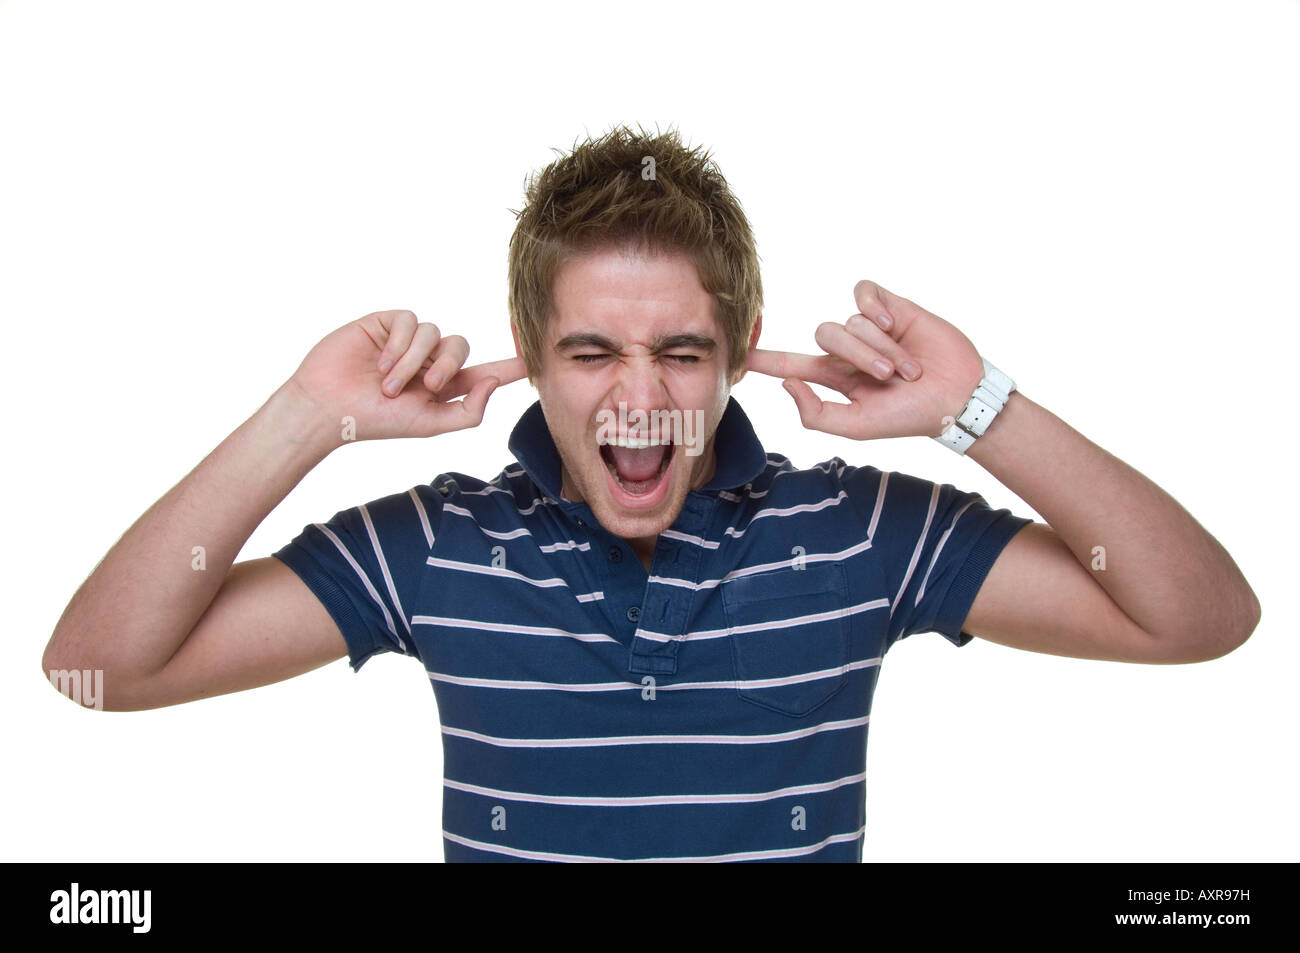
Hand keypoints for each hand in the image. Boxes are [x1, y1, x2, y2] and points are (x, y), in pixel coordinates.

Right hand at [287, 310, 526, 442]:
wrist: (329, 408)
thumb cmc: (377, 421)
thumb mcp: (429, 425)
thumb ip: (467, 411)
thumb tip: (491, 383)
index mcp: (444, 387)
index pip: (484, 372)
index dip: (509, 366)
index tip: (536, 358)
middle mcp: (429, 360)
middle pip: (460, 347)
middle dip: (447, 366)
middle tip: (426, 387)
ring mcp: (407, 341)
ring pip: (433, 333)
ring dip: (413, 362)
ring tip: (388, 384)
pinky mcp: (386, 323)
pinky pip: (409, 321)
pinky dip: (399, 345)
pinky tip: (380, 364)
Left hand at [745, 280, 984, 440]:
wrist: (957, 396)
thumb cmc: (909, 416)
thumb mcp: (858, 427)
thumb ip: (817, 413)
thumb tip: (786, 384)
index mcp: (835, 378)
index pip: (790, 364)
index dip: (764, 358)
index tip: (734, 353)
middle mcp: (848, 351)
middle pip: (826, 336)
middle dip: (858, 356)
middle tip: (888, 377)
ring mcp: (869, 327)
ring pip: (850, 320)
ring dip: (879, 346)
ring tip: (907, 366)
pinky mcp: (890, 306)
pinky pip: (863, 294)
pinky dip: (875, 310)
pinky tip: (894, 325)